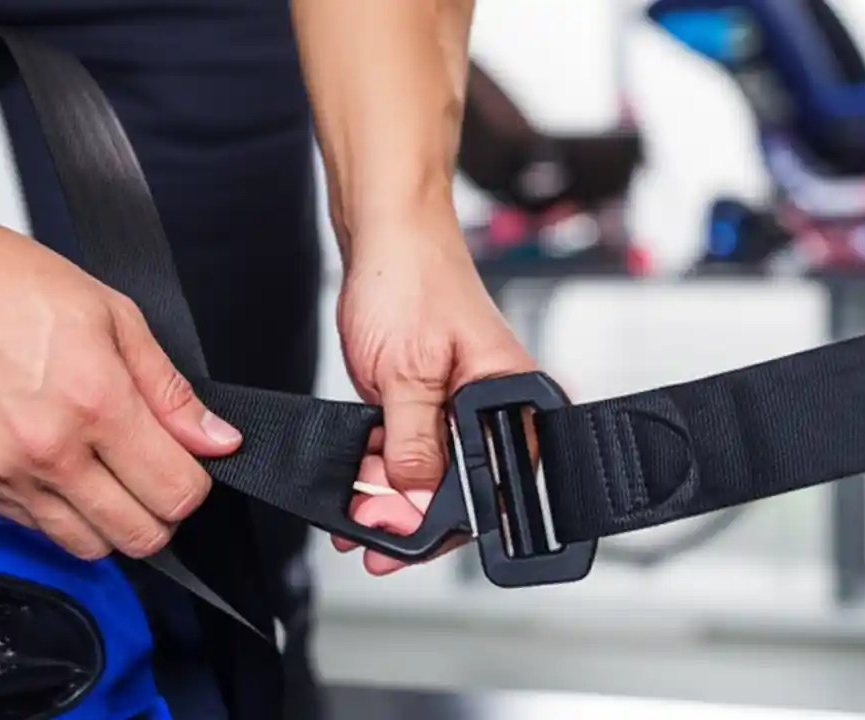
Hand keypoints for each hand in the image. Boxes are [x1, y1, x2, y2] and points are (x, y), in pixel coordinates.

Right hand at [0, 210, 240, 559]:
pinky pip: (33, 527)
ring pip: (86, 546)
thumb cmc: (5, 283)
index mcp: (96, 403)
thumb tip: (216, 439)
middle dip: (162, 513)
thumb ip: (169, 390)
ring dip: (112, 522)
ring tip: (108, 474)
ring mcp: (3, 474)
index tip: (189, 463)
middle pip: (138, 536)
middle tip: (155, 475)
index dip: (195, 482)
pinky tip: (59, 466)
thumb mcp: (113, 314)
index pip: (176, 492)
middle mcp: (49, 451)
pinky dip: (60, 511)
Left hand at [333, 217, 535, 573]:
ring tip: (352, 516)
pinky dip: (380, 469)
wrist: (383, 234)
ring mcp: (454, 404)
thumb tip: (416, 497)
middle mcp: (490, 406)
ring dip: (388, 496)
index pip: (491, 484)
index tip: (400, 542)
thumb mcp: (408, 370)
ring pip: (427, 472)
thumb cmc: (413, 277)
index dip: (443, 521)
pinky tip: (356, 485)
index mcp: (512, 397)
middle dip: (410, 514)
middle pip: (458, 486)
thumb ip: (414, 441)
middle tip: (367, 536)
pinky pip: (406, 448)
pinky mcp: (423, 398)